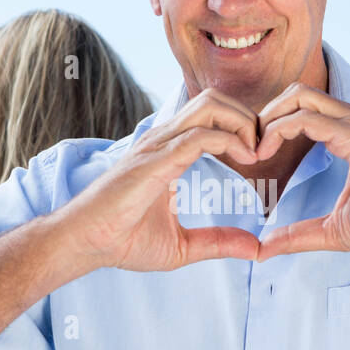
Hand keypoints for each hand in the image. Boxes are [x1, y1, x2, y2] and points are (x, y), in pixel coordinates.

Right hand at [60, 88, 262, 271]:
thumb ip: (219, 243)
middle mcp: (164, 141)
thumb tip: (255, 249)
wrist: (85, 245)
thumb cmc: (123, 241)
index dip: (243, 128)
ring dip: (242, 123)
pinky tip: (246, 161)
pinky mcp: (154, 161)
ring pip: (209, 106)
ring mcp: (158, 147)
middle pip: (214, 99)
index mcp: (170, 152)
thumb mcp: (182, 246)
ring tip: (256, 153)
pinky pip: (198, 135)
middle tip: (264, 151)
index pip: (212, 116)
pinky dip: (230, 141)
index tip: (261, 158)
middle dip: (248, 117)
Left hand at [254, 83, 349, 259]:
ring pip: (299, 96)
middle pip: (297, 93)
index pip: (303, 109)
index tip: (255, 156)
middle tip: (248, 148)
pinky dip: (278, 130)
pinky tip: (264, 152)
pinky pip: (305, 117)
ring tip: (253, 150)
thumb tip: (265, 249)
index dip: (273, 126)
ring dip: (268, 117)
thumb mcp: (333, 229)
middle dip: (266, 114)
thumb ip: (298, 235)